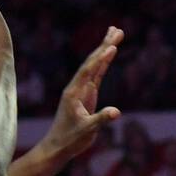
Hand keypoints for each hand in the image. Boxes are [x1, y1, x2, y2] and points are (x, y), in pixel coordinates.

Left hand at [42, 27, 122, 163]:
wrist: (58, 146)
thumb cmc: (70, 139)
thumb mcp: (86, 130)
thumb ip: (101, 119)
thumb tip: (117, 112)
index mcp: (74, 93)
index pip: (89, 71)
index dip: (100, 59)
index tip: (112, 47)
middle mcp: (77, 87)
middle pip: (92, 62)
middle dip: (104, 45)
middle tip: (117, 30)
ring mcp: (82, 90)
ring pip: (95, 66)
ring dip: (105, 50)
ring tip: (115, 35)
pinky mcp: (87, 95)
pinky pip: (97, 75)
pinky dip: (104, 63)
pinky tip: (109, 53)